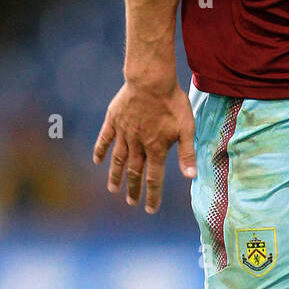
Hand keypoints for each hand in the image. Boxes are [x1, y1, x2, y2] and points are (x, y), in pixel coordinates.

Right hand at [93, 78, 196, 213]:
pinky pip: (105, 139)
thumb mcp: (187, 127)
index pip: (154, 178)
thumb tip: (191, 176)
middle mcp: (138, 144)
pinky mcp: (113, 120)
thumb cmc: (172, 102)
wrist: (151, 80)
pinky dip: (100, 150)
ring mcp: (123, 133)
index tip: (149, 209)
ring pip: (118, 159)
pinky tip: (97, 161)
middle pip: (135, 172)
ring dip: (115, 175)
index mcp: (156, 148)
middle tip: (131, 202)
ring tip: (113, 188)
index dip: (152, 195)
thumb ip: (187, 153)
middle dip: (133, 189)